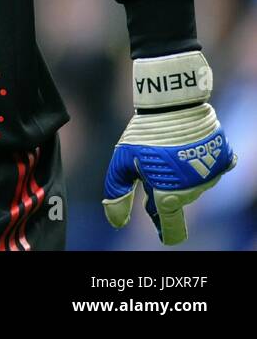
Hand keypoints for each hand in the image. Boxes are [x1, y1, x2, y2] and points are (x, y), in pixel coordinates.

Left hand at [103, 52, 236, 245]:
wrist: (173, 104)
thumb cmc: (144, 133)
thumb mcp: (122, 161)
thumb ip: (117, 192)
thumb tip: (117, 221)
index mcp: (168, 195)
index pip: (171, 226)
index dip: (165, 232)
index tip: (162, 234)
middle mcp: (193, 190)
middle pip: (177, 201)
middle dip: (163, 195)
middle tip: (148, 174)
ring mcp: (210, 175)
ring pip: (191, 185)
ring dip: (179, 178)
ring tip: (164, 155)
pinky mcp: (221, 159)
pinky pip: (210, 169)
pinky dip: (198, 164)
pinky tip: (186, 153)